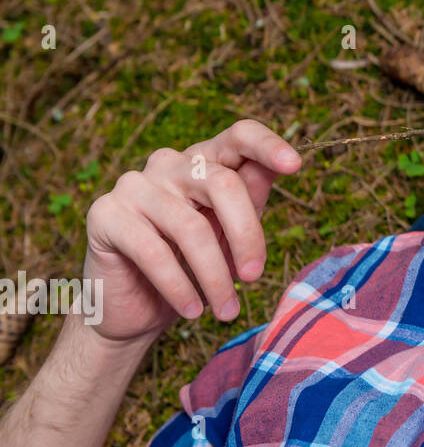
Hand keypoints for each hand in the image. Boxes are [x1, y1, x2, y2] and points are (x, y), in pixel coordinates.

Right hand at [82, 119, 301, 343]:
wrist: (135, 308)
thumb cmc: (192, 266)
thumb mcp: (231, 233)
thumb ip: (251, 199)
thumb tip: (280, 167)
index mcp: (204, 160)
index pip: (239, 135)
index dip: (268, 145)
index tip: (295, 166)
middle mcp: (168, 163)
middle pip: (222, 184)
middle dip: (247, 236)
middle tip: (254, 278)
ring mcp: (133, 185)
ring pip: (191, 227)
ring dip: (215, 276)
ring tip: (227, 310)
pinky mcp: (105, 214)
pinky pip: (153, 252)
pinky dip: (180, 286)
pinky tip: (193, 309)